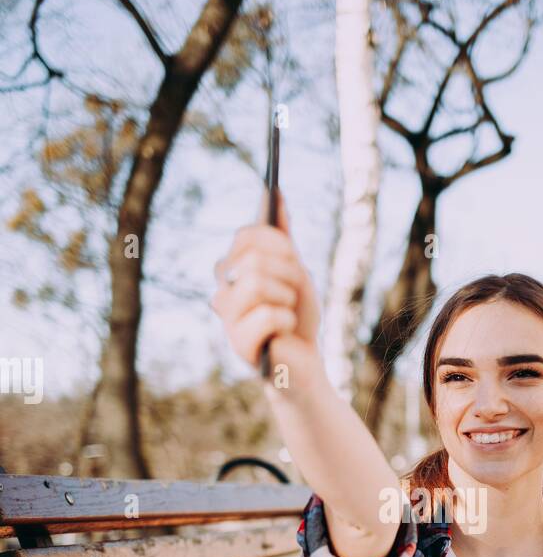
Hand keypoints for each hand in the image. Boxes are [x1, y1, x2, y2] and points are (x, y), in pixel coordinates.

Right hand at [211, 185, 321, 384]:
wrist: (304, 363)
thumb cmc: (297, 318)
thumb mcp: (295, 271)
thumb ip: (282, 237)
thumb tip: (275, 193)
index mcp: (233, 270)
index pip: (247, 236)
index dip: (278, 243)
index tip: (293, 260)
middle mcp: (223, 290)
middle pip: (253, 258)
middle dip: (288, 272)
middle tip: (294, 292)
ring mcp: (227, 317)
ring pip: (256, 283)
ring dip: (287, 296)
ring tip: (289, 312)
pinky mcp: (238, 343)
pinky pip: (269, 315)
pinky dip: (287, 321)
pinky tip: (285, 332)